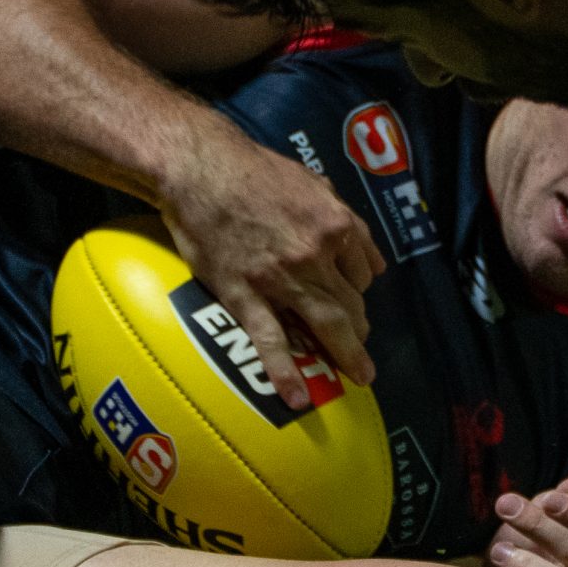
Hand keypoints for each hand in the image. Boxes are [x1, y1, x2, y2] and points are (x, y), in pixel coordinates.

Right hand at [159, 130, 385, 406]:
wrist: (199, 168)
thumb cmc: (254, 169)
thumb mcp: (313, 182)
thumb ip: (342, 216)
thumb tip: (368, 254)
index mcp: (336, 225)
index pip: (363, 271)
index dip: (359, 287)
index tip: (353, 299)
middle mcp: (317, 255)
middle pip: (351, 303)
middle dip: (360, 330)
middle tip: (362, 350)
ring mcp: (282, 278)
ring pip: (326, 324)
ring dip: (347, 354)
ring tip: (359, 376)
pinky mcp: (245, 294)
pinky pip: (271, 340)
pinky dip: (286, 371)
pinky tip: (297, 398)